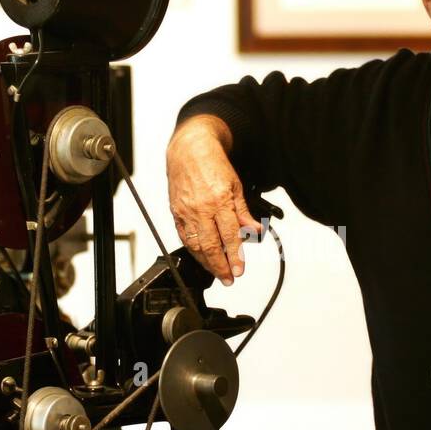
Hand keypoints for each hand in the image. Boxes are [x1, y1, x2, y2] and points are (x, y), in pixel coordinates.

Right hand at [166, 117, 262, 284]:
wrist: (189, 151)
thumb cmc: (212, 165)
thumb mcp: (236, 186)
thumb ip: (244, 212)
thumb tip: (254, 230)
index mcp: (219, 201)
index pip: (229, 236)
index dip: (235, 256)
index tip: (239, 270)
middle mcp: (200, 208)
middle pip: (210, 246)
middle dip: (220, 266)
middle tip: (229, 278)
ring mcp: (186, 212)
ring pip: (195, 245)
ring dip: (206, 263)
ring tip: (217, 272)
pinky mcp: (176, 213)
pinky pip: (184, 237)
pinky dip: (193, 251)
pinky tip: (201, 258)